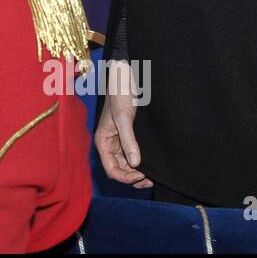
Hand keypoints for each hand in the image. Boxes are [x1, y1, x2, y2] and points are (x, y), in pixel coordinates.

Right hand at [94, 60, 152, 187]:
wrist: (126, 78)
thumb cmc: (119, 94)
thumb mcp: (123, 118)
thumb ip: (128, 140)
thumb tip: (135, 163)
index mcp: (103, 141)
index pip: (111, 169)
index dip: (125, 177)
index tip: (141, 175)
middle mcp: (110, 144)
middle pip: (120, 169)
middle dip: (133, 177)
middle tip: (150, 179)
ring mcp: (120, 141)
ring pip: (127, 165)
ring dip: (138, 172)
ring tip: (153, 175)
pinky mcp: (130, 136)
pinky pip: (134, 155)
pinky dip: (142, 162)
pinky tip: (152, 164)